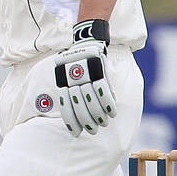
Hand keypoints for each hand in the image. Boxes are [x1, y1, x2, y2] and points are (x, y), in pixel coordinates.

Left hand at [54, 21, 116, 136]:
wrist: (87, 42)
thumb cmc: (77, 64)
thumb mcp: (66, 76)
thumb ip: (70, 93)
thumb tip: (76, 115)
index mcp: (64, 82)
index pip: (66, 106)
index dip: (71, 121)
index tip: (76, 133)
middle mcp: (73, 80)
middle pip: (80, 106)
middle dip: (87, 122)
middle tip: (92, 131)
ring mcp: (86, 76)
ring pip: (93, 101)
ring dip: (99, 115)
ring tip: (103, 123)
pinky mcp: (99, 72)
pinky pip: (104, 92)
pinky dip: (108, 104)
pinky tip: (112, 113)